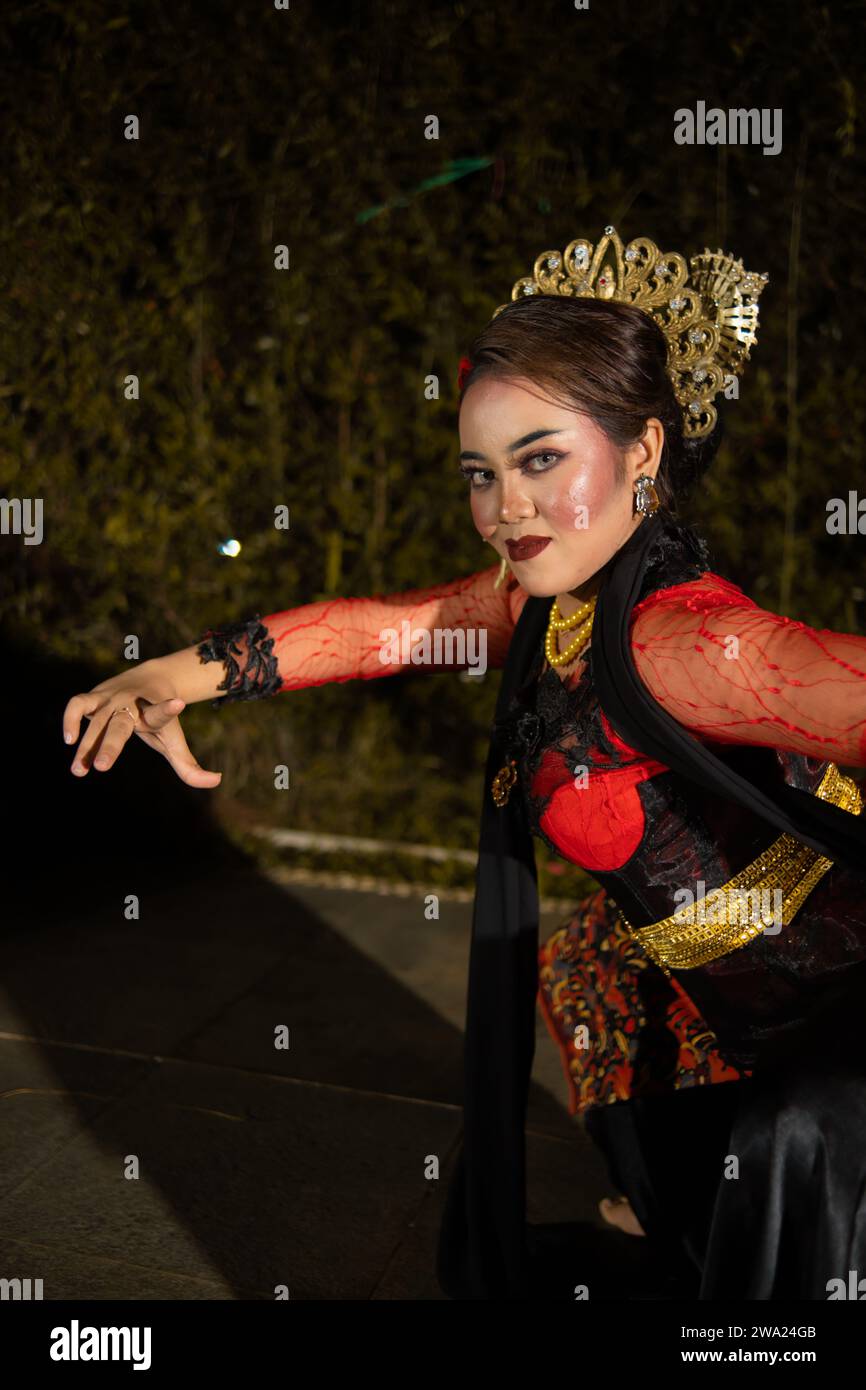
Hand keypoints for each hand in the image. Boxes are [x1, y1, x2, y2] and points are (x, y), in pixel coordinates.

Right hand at [62, 661, 222, 787]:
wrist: (151, 678)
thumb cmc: (162, 718)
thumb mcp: (174, 740)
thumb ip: (189, 766)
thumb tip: (216, 781)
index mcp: (155, 715)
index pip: (162, 712)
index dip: (168, 708)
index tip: (178, 703)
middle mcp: (132, 705)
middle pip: (120, 725)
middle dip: (110, 744)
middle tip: (102, 767)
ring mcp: (112, 699)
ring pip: (95, 720)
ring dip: (85, 745)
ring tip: (80, 771)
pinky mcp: (95, 696)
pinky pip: (77, 705)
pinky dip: (70, 720)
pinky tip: (69, 740)